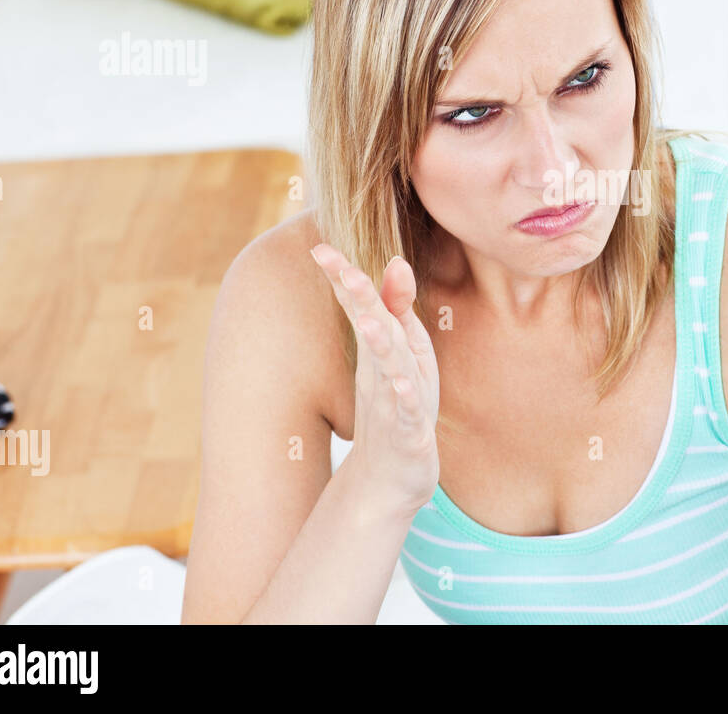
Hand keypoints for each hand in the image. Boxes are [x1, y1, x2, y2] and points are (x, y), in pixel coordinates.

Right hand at [310, 242, 439, 517]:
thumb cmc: (396, 407)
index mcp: (379, 350)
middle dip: (360, 301)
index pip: (359, 308)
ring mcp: (392, 403)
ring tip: (373, 323)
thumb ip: (397, 308)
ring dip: (381, 346)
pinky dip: (405, 400)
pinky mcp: (409, 434)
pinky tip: (403, 388)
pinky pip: (407, 414)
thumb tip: (397, 259)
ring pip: (388, 370)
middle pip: (372, 330)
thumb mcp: (401, 354)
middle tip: (344, 271)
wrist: (388, 480)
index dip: (341, 279)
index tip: (319, 248)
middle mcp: (380, 373)